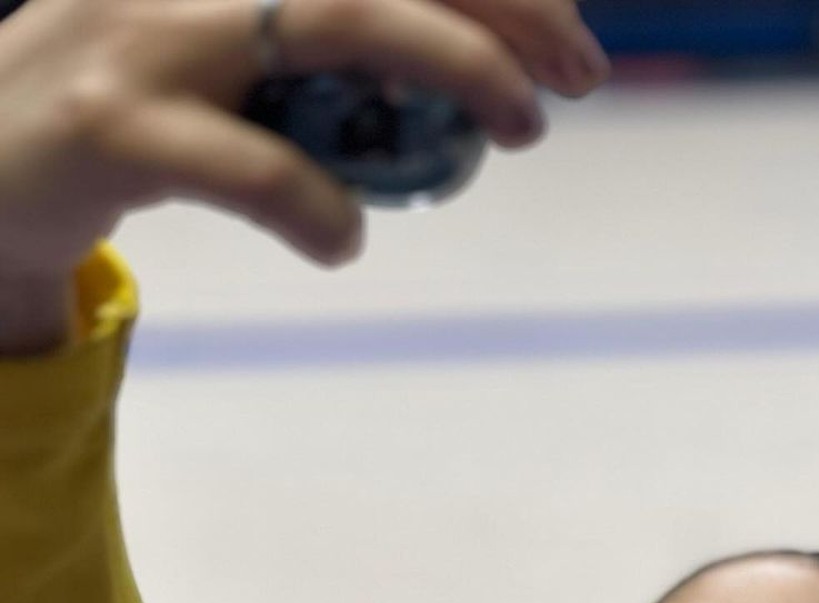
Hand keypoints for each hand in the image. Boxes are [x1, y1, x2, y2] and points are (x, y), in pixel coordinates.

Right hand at [0, 0, 606, 282]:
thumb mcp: (231, 59)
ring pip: (329, 18)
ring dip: (452, 62)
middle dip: (499, 4)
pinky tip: (346, 239)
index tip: (572, 31)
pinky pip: (246, 164)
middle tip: (582, 75)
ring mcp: (147, 34)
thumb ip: (325, 55)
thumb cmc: (128, 114)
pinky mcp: (112, 125)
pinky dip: (316, 206)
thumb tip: (464, 86)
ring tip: (523, 128)